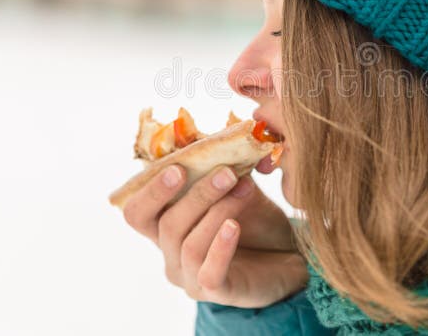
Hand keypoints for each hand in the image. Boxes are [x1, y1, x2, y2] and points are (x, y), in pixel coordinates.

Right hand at [122, 164, 307, 307]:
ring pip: (188, 243)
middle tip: (224, 171)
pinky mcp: (216, 292)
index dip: (150, 191)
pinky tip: (234, 225)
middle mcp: (171, 256)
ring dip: (215, 210)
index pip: (136, 214)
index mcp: (166, 228)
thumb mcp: (238, 190)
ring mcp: (190, 277)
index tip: (178, 166)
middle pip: (164, 225)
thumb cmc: (257, 224)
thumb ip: (223, 169)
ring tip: (242, 188)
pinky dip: (220, 245)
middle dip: (194, 194)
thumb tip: (219, 136)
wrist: (291, 258)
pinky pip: (209, 270)